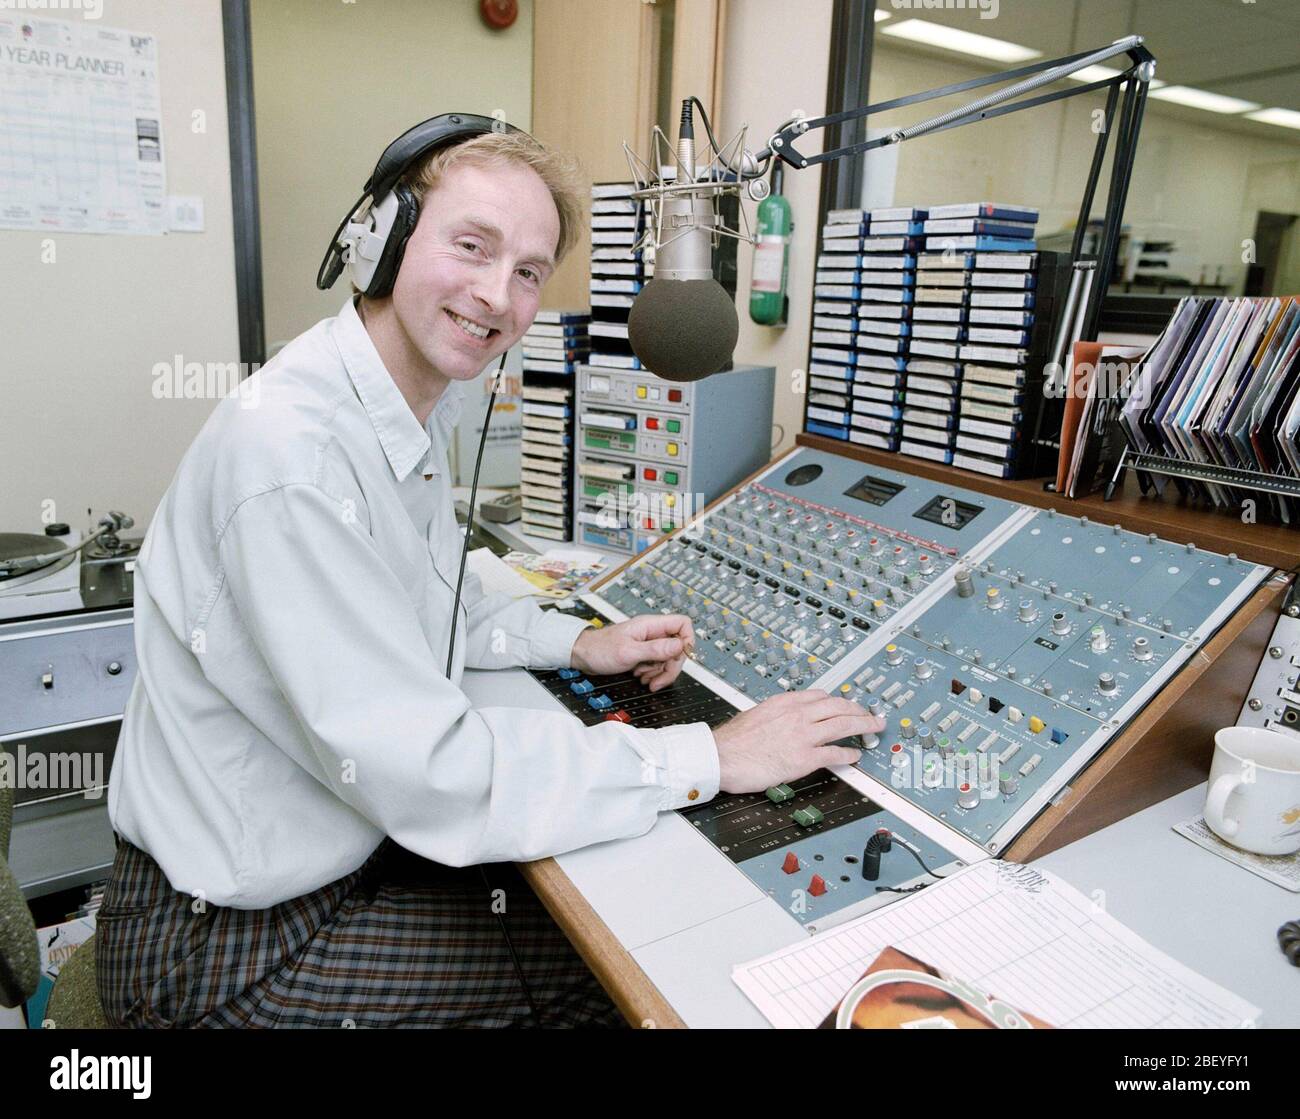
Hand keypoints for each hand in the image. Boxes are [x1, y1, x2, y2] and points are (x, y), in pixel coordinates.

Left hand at [570, 613, 694, 691]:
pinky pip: (657, 665)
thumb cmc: (599, 649)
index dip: (687, 641)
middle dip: (671, 667)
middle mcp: (652, 633)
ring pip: (668, 659)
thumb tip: (679, 646)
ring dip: (660, 673)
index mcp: (651, 625)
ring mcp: (648, 644)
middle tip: (659, 680)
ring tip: (645, 679)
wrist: (583, 656)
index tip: (680, 657)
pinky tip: (642, 677)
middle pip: (677, 647)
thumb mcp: (629, 652)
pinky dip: (652, 674)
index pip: (682, 624)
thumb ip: (655, 649)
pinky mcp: (643, 654)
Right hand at [712, 689, 885, 793]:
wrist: (721, 756)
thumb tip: (783, 718)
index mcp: (785, 702)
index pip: (820, 695)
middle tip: (871, 714)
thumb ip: (776, 713)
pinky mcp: (804, 758)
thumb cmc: (732, 740)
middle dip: (859, 709)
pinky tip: (855, 756)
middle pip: (838, 706)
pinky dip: (849, 754)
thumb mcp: (756, 714)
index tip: (845, 705)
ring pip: (843, 724)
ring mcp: (803, 735)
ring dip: (863, 726)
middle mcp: (798, 715)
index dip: (838, 701)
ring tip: (874, 728)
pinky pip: (834, 753)